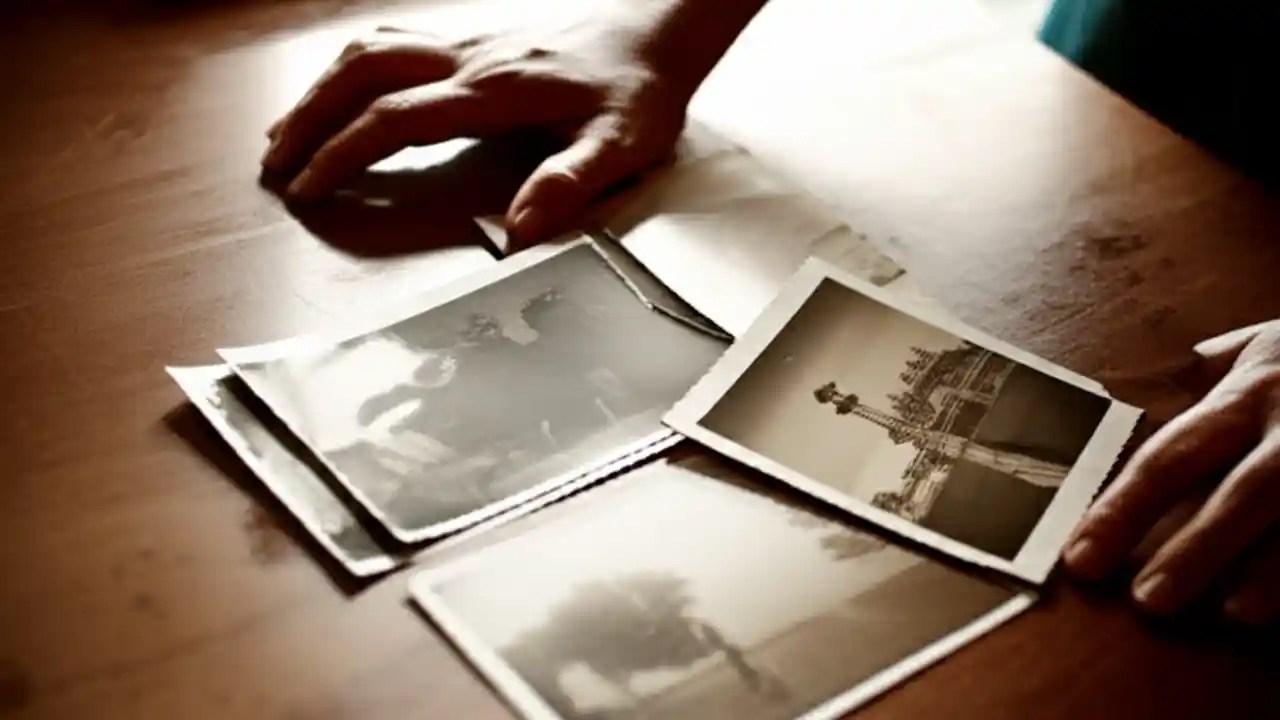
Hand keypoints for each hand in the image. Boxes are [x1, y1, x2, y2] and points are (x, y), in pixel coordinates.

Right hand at [262, 2, 761, 246]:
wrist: (655, 32)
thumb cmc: (638, 92)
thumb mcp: (621, 146)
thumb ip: (568, 185)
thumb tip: (518, 233)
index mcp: (495, 91)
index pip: (395, 119)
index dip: (343, 153)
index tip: (307, 188)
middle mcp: (469, 58)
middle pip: (362, 75)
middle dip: (308, 119)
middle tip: (272, 164)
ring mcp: (466, 42)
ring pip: (369, 52)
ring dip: (320, 90)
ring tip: (285, 132)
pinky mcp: (471, 40)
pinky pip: (392, 43)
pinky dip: (351, 70)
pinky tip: (339, 91)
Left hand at [1065, 320, 1279, 623]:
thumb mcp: (1274, 339)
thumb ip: (1217, 366)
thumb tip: (1167, 375)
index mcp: (1250, 393)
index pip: (1171, 456)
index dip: (1123, 509)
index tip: (1081, 558)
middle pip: (1241, 492)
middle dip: (1194, 548)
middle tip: (1147, 601)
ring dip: (1273, 569)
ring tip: (1231, 612)